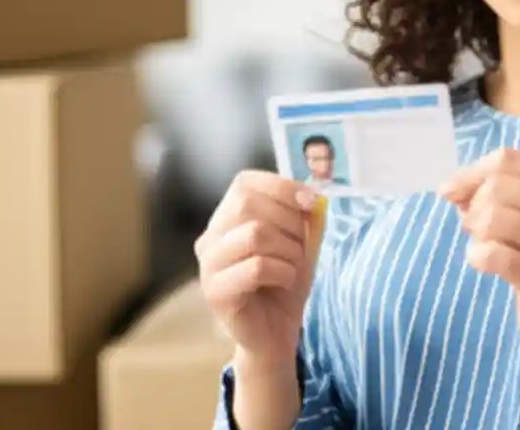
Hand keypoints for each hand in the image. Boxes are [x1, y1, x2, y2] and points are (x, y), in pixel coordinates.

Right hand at [195, 170, 319, 365]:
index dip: (281, 187)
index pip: (244, 183)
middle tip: (302, 246)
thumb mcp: (299, 242)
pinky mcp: (215, 292)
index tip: (311, 203)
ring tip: (294, 267)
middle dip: (288, 221)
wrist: (275, 335)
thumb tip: (310, 195)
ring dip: (288, 249)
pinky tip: (285, 282)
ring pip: (254, 234)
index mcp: (225, 219)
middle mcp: (209, 238)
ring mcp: (207, 265)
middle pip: (247, 204)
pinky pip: (256, 267)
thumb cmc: (284, 284)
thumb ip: (301, 216)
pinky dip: (283, 272)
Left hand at [439, 148, 519, 357]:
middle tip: (477, 230)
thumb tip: (450, 188)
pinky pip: (491, 254)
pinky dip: (477, 257)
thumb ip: (499, 193)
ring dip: (475, 233)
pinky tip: (486, 264)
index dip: (472, 173)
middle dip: (473, 207)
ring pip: (492, 218)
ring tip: (484, 246)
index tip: (451, 192)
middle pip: (497, 186)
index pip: (509, 159)